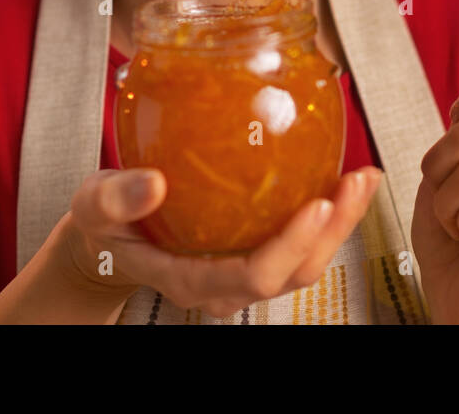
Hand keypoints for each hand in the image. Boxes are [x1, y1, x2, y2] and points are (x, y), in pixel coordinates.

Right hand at [61, 165, 382, 319]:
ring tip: (362, 177)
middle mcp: (227, 284)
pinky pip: (301, 239)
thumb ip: (117, 198)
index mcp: (192, 279)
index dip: (291, 246)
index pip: (253, 276)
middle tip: (354, 182)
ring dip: (340, 221)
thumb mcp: (96, 204)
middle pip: (295, 272)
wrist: (110, 231)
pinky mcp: (257, 247)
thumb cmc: (106, 221)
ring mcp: (245, 269)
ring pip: (307, 260)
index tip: (316, 204)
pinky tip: (341, 174)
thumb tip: (152, 182)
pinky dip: (328, 211)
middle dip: (333, 231)